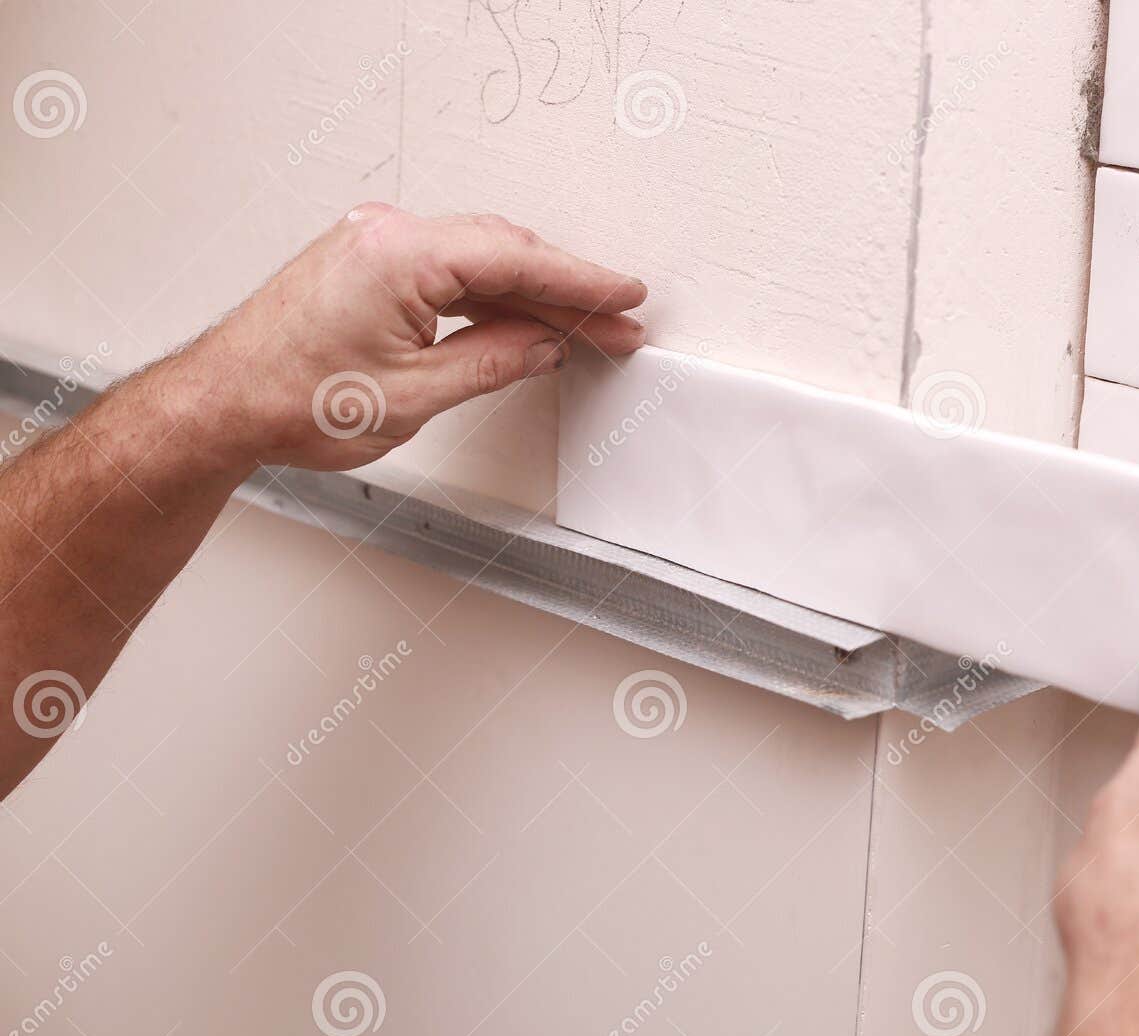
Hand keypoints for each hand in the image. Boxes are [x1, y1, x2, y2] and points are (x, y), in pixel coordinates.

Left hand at [169, 202, 647, 472]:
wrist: (221, 404)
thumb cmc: (289, 399)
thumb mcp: (412, 396)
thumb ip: (492, 362)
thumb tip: (543, 344)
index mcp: (399, 256)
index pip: (515, 259)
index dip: (581, 281)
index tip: (624, 295)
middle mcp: (386, 235)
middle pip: (503, 252)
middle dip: (566, 291)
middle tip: (617, 324)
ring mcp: (373, 244)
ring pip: (478, 261)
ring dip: (531, 296)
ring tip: (583, 330)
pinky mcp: (365, 263)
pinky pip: (446, 270)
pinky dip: (489, 297)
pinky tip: (522, 323)